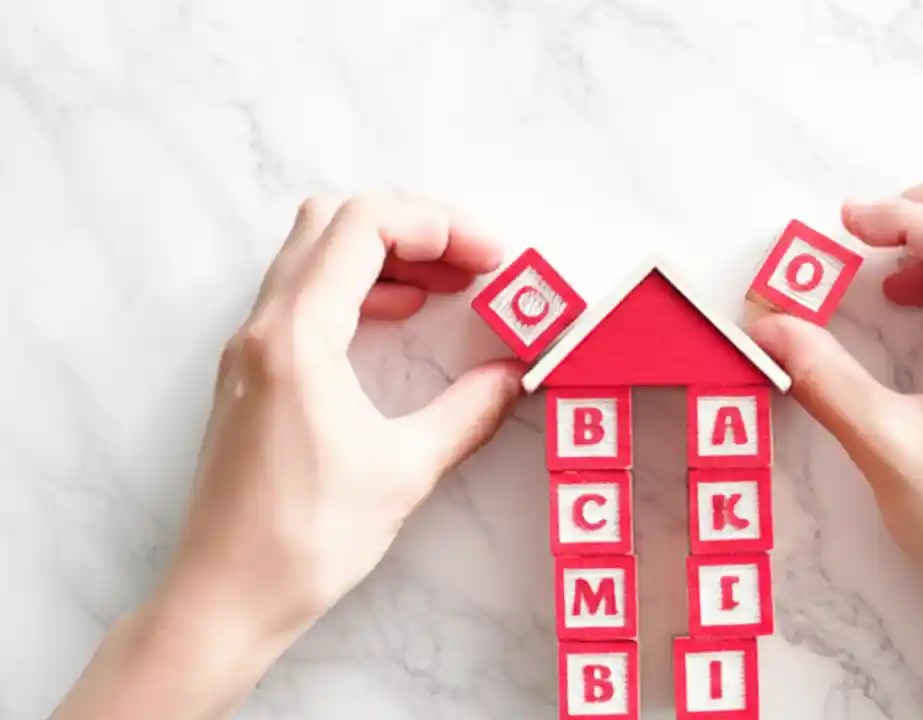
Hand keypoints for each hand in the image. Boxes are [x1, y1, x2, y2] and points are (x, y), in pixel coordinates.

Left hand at [56, 194, 522, 719]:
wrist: (223, 598)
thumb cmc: (301, 541)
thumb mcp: (404, 472)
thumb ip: (469, 412)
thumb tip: (514, 375)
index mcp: (296, 338)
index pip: (365, 226)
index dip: (439, 224)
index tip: (490, 257)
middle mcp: (264, 328)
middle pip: (335, 221)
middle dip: (413, 227)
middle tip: (471, 262)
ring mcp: (252, 348)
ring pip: (315, 253)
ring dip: (385, 254)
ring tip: (448, 287)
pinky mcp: (253, 374)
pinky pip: (304, 295)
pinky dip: (358, 287)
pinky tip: (401, 320)